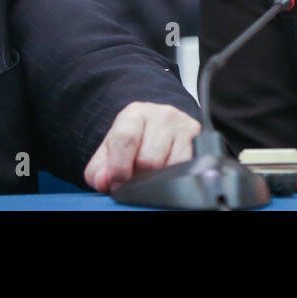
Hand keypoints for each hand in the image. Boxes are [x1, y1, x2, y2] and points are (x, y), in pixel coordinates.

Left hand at [83, 102, 200, 192]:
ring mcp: (182, 125)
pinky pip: (187, 166)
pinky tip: (166, 171)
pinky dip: (175, 176)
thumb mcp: (110, 152)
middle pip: (149, 158)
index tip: (116, 184)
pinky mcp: (197, 139)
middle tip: (135, 179)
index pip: (125, 139)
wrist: (157, 127)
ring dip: (158, 177)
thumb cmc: (133, 141)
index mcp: (134, 113)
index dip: (119, 168)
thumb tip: (104, 182)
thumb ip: (98, 170)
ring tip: (150, 174)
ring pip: (170, 165)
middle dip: (139, 176)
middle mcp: (161, 115)